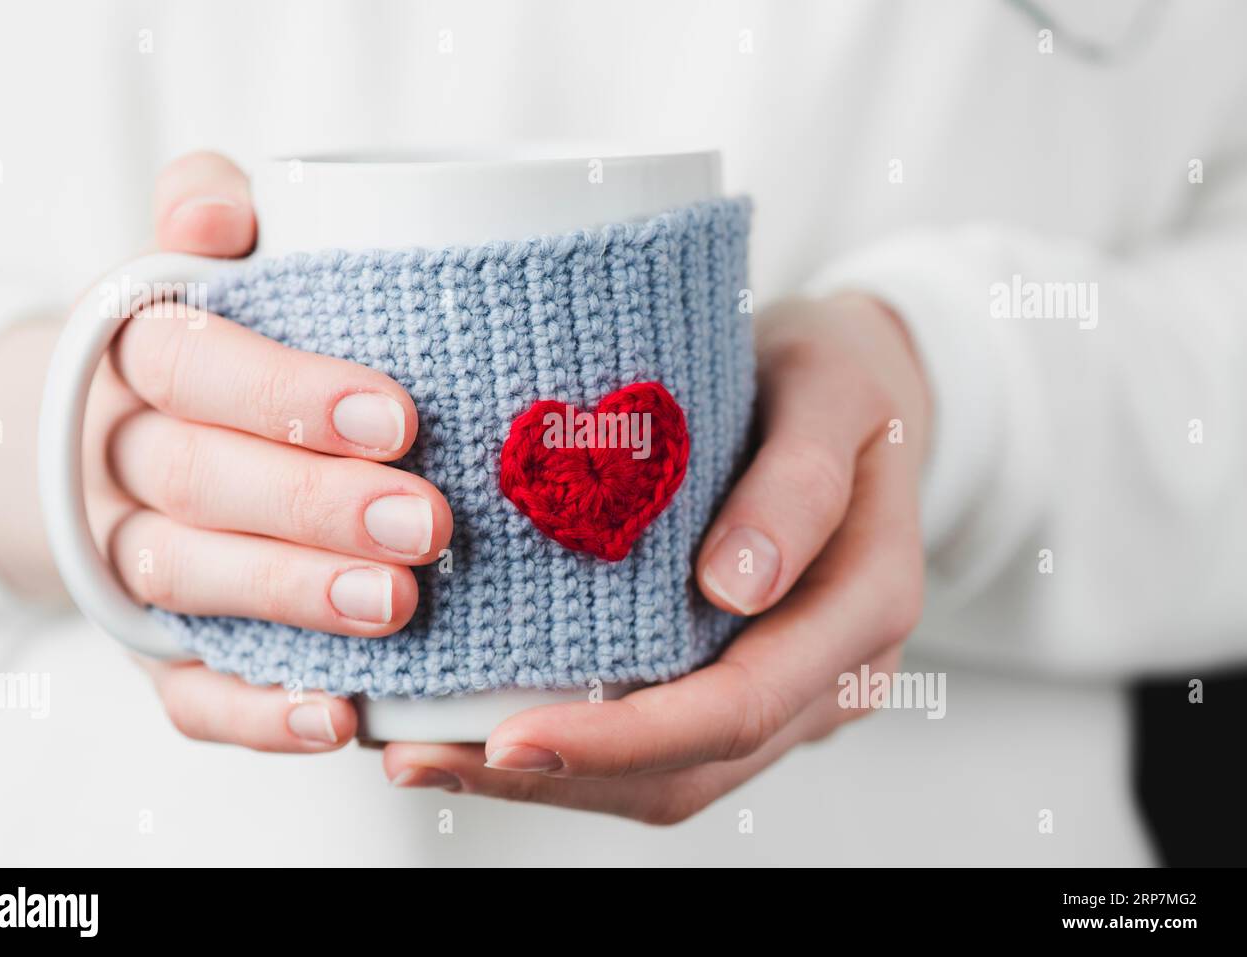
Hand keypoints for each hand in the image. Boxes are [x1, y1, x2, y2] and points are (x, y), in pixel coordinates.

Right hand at [82, 152, 452, 751]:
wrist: (137, 431)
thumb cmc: (219, 337)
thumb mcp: (206, 256)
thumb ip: (207, 205)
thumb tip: (217, 217)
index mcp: (139, 358)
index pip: (191, 366)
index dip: (287, 394)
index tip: (397, 417)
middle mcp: (123, 460)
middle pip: (201, 482)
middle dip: (316, 505)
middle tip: (427, 522)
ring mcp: (135, 558)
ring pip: (190, 582)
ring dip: (293, 599)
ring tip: (396, 606)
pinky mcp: (161, 646)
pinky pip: (187, 692)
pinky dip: (256, 712)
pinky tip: (335, 718)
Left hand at [381, 293, 929, 821]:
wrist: (853, 389)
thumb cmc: (837, 374)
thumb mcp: (831, 390)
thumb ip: (799, 482)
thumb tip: (733, 586)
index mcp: (865, 606)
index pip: (740, 707)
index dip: (625, 738)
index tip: (509, 735)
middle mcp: (832, 674)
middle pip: (693, 769)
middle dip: (560, 776)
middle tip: (429, 758)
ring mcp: (789, 689)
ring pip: (671, 779)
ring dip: (556, 780)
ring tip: (432, 754)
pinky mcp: (742, 677)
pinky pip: (662, 746)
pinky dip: (578, 749)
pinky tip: (487, 724)